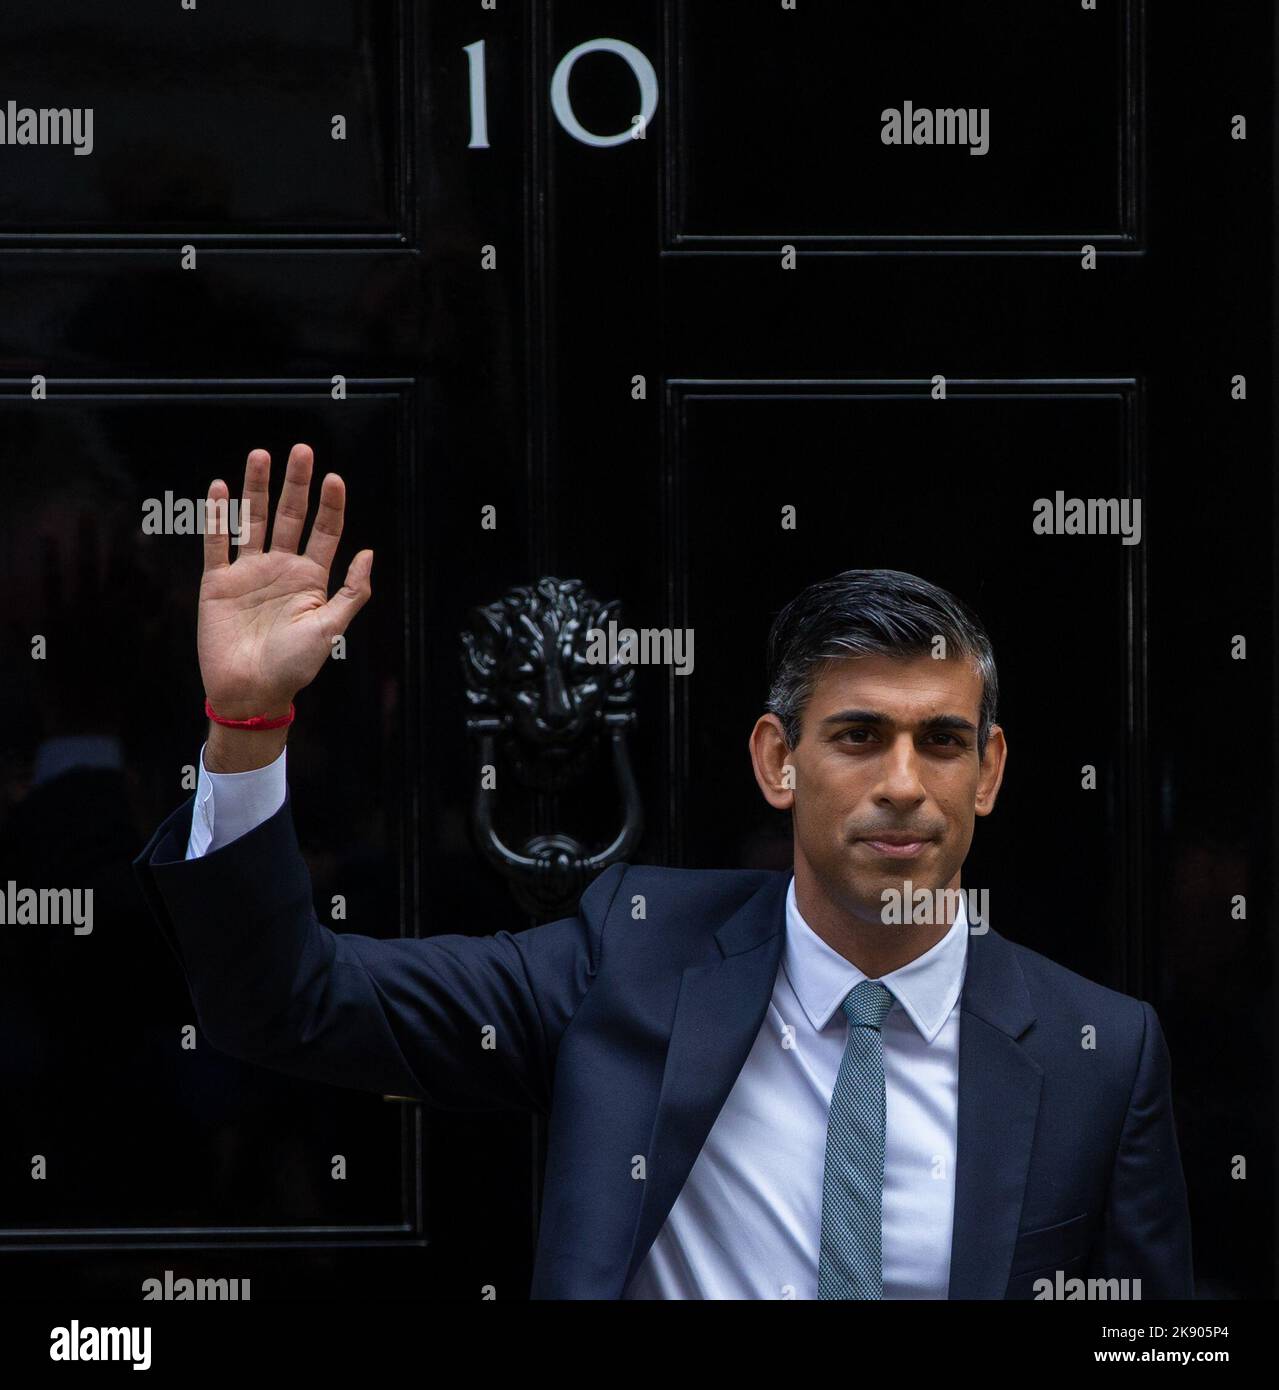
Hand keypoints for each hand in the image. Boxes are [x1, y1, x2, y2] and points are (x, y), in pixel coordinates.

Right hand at [198, 444, 372, 721]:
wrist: (251, 692)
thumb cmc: (294, 667)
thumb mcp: (331, 629)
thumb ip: (351, 591)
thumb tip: (368, 553)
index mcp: (311, 579)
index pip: (324, 532)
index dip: (331, 506)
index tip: (335, 478)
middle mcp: (281, 569)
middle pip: (289, 516)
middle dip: (296, 484)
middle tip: (301, 451)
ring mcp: (249, 573)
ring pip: (253, 521)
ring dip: (256, 489)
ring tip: (261, 455)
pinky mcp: (219, 583)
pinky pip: (217, 543)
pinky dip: (217, 516)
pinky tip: (219, 488)